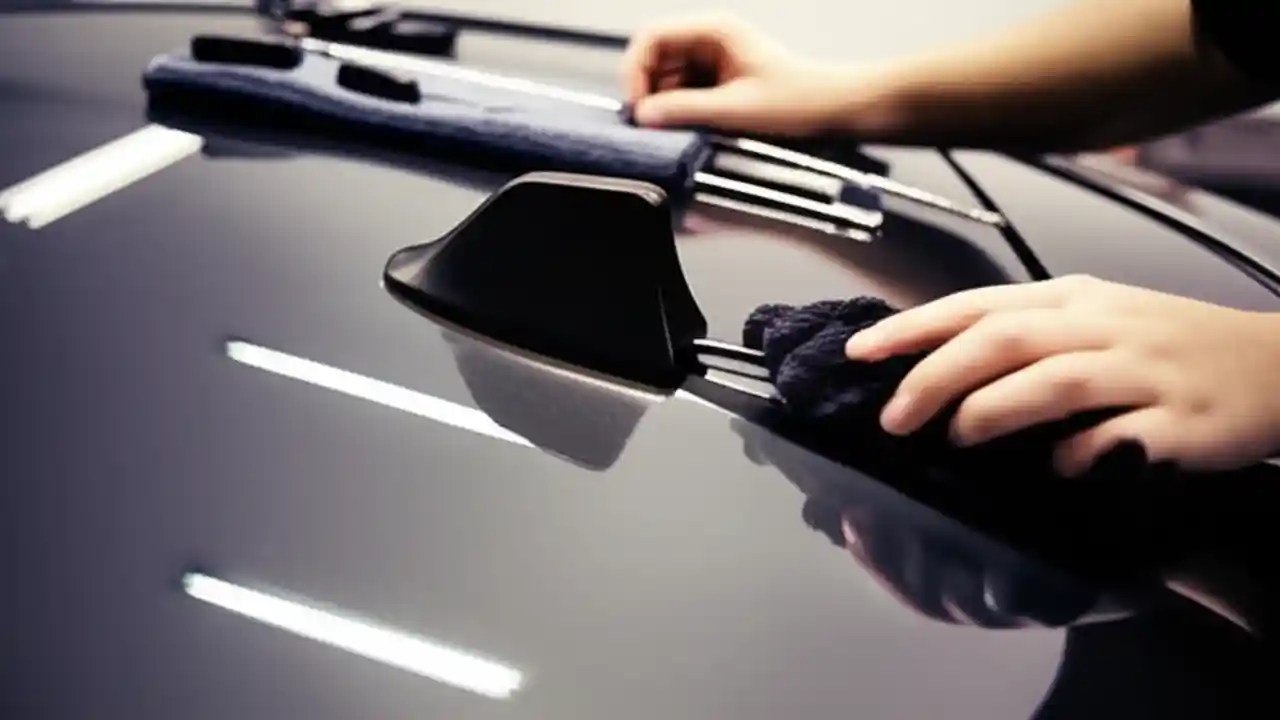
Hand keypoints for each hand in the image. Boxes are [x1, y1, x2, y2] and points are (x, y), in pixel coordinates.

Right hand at [620, 13, 852, 135]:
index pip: (652, 37)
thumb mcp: (737, 109)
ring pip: (665, 79)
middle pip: (654, 59)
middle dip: (646, 92)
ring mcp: (712, 61)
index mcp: (714, 32)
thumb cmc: (798, 101)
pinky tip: (684, 130)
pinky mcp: (717, 83)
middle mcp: (709, 41)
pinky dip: (677, 112)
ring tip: (670, 132)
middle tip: (648, 126)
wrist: (834, 109)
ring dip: (662, 105)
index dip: (636, 70)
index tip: (637, 107)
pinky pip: (682, 93)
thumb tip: (643, 116)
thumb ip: (686, 110)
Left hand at [844, 275, 1279, 475]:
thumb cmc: (1169, 344)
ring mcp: (1143, 372)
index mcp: (1074, 298)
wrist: (1278, 365)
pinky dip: (1078, 454)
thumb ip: (1023, 333)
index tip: (861, 352)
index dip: (913, 328)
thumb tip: (936, 365)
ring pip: (1052, 381)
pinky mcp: (1179, 422)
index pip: (977, 304)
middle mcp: (1102, 326)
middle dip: (935, 377)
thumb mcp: (1094, 318)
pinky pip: (1117, 438)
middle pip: (1003, 339)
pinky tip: (1057, 468)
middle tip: (892, 418)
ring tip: (956, 437)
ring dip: (993, 411)